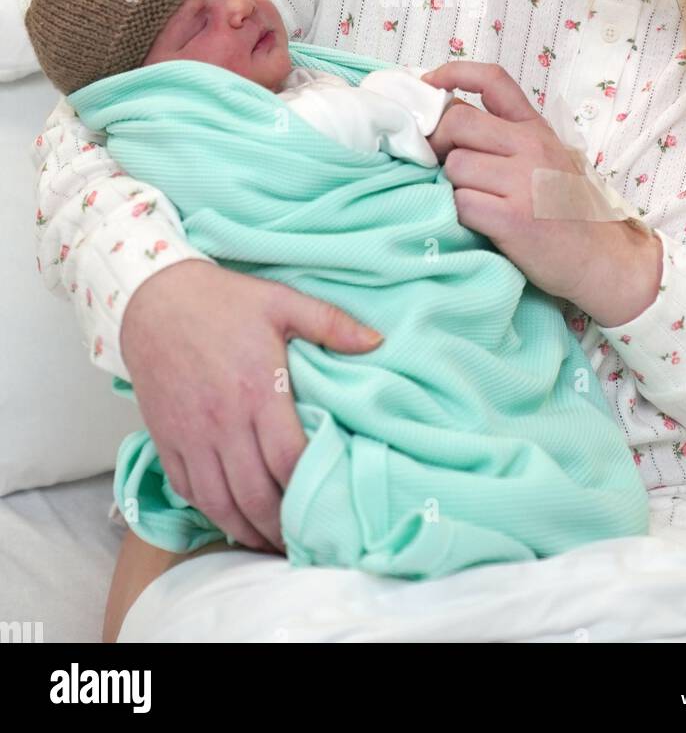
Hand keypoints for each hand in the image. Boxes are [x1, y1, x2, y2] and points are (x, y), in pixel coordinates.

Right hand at [119, 259, 383, 552]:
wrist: (154, 299)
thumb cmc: (221, 301)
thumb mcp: (281, 301)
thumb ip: (330, 323)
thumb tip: (376, 341)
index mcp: (258, 390)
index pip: (288, 459)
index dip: (308, 490)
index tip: (326, 505)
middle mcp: (223, 420)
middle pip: (255, 494)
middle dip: (281, 527)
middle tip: (303, 541)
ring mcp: (191, 434)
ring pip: (219, 502)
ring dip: (246, 531)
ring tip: (270, 542)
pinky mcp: (165, 439)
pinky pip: (187, 489)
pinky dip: (210, 511)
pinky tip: (230, 517)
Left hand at [419, 62, 662, 321]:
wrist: (602, 259)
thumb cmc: (567, 210)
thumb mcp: (546, 158)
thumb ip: (506, 137)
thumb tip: (445, 121)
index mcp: (536, 128)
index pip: (493, 79)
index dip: (454, 73)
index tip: (428, 84)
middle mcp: (531, 147)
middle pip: (458, 121)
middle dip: (438, 142)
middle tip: (441, 164)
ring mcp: (524, 182)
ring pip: (454, 166)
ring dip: (453, 186)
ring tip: (478, 201)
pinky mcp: (513, 220)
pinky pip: (461, 203)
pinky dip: (462, 215)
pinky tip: (483, 223)